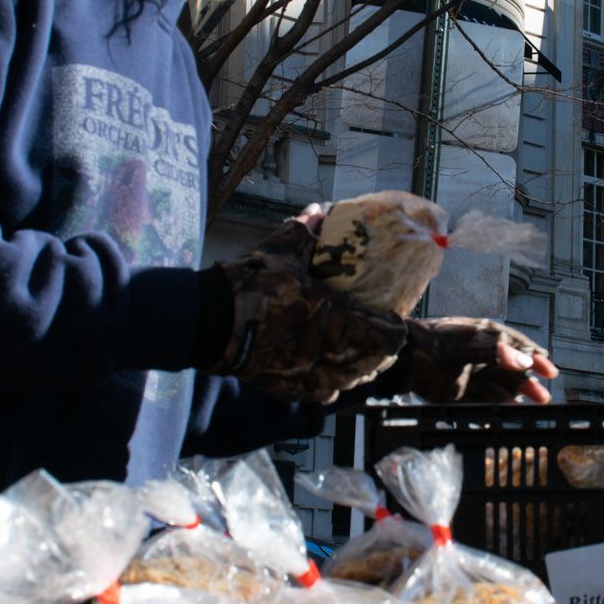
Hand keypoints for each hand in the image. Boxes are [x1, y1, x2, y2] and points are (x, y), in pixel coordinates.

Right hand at [212, 213, 405, 403]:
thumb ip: (304, 231)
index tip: (392, 320)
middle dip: (379, 351)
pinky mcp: (288, 389)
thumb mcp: (281, 251)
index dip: (393, 330)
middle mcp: (327, 356)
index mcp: (335, 322)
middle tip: (379, 336)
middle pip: (371, 364)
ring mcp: (308, 377)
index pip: (386, 340)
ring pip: (349, 381)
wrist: (210, 323)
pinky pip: (322, 392)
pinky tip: (328, 371)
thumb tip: (316, 212)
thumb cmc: (251, 286)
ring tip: (357, 353)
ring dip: (357, 367)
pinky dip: (329, 382)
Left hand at [389, 317, 559, 403]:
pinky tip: (508, 410)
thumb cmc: (439, 341)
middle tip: (544, 395)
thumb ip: (499, 350)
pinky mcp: (460, 395)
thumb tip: (524, 361)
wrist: (407, 358)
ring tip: (534, 404)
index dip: (534, 359)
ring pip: (501, 388)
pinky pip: (483, 403)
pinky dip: (497, 407)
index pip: (517, 348)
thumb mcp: (473, 340)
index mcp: (485, 337)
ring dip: (517, 395)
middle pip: (511, 371)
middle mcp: (481, 357)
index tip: (549, 370)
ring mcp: (471, 376)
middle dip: (529, 382)